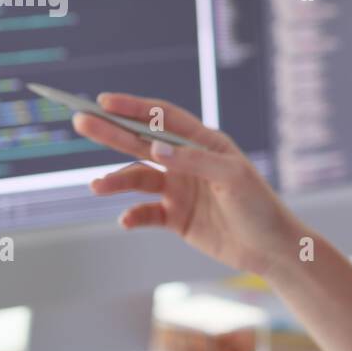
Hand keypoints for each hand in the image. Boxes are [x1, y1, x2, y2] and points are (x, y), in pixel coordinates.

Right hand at [71, 92, 304, 275]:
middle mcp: (187, 162)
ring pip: (138, 179)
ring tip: (97, 187)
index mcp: (204, 142)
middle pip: (142, 142)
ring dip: (116, 180)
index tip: (104, 101)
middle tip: (81, 122)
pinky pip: (146, 213)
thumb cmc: (259, 206)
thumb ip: (193, 161)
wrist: (271, 249)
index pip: (163, 118)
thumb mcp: (232, 179)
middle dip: (111, 133)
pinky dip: (133, 216)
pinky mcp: (177, 218)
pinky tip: (126, 221)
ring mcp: (180, 190)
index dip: (134, 107)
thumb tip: (154, 147)